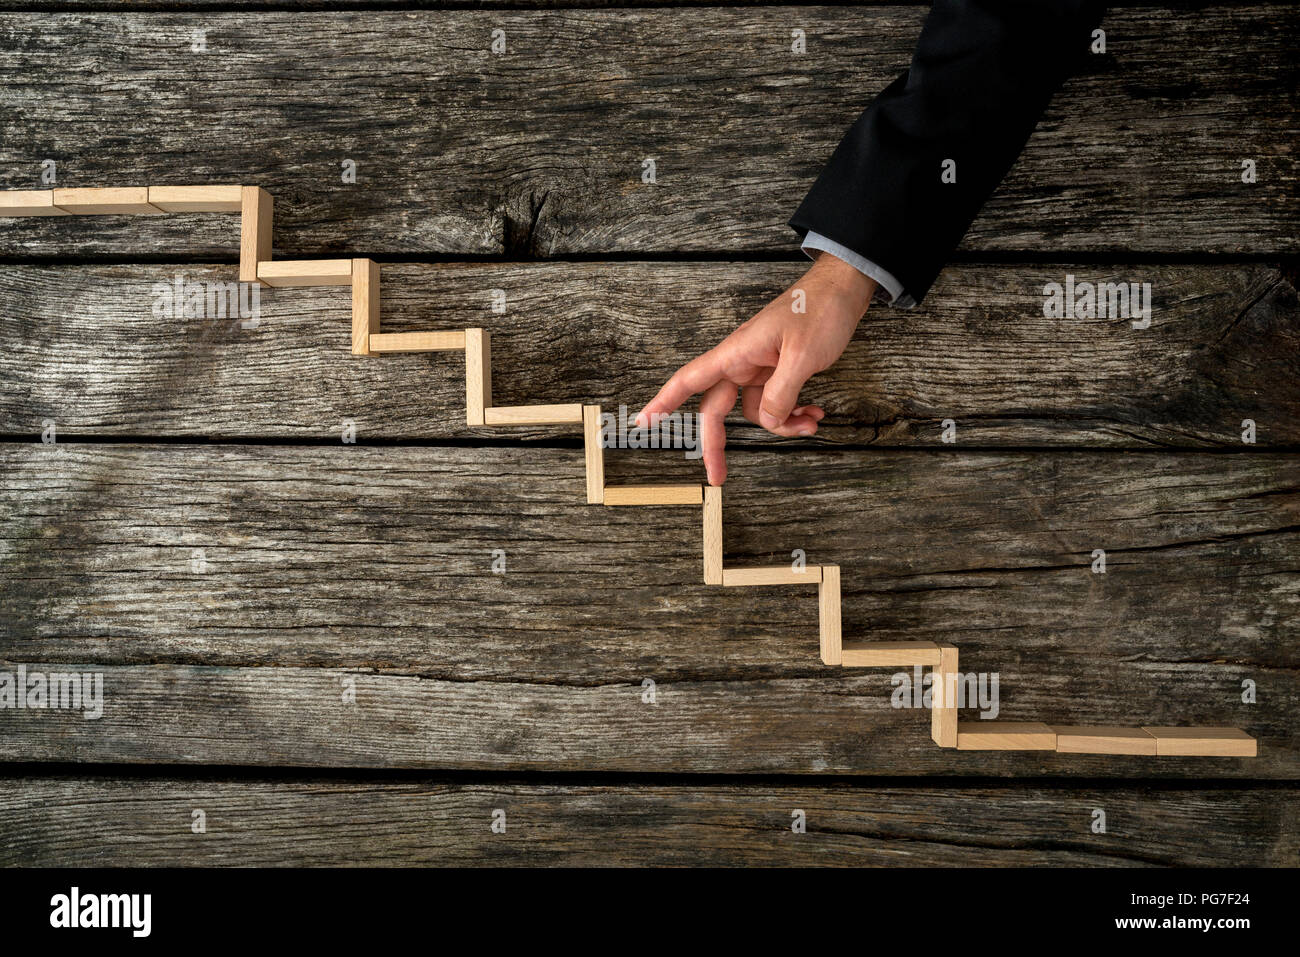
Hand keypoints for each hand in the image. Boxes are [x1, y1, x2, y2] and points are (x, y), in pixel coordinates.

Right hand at [636, 252, 875, 484]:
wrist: (843, 289)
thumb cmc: (819, 310)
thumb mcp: (803, 357)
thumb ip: (781, 394)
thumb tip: (766, 421)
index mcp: (735, 353)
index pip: (688, 381)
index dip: (663, 402)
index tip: (643, 422)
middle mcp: (742, 362)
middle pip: (717, 410)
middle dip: (719, 445)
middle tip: (719, 477)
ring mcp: (760, 367)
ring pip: (756, 411)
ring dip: (782, 424)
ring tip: (811, 422)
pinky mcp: (779, 369)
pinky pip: (776, 402)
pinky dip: (795, 412)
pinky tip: (814, 412)